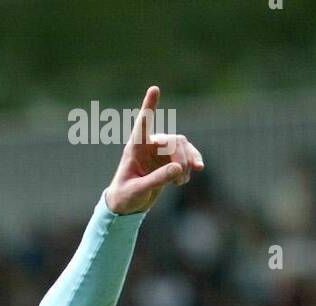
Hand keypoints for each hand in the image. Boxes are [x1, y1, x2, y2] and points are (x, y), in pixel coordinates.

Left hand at [104, 86, 203, 215]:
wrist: (127, 207)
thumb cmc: (125, 196)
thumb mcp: (138, 190)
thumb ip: (156, 179)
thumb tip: (179, 168)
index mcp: (135, 148)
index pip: (143, 124)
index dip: (149, 106)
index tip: (154, 89)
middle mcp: (150, 145)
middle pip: (174, 141)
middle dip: (182, 158)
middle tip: (180, 176)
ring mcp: (161, 152)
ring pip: (183, 146)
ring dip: (188, 162)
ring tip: (182, 181)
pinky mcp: (169, 160)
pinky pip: (188, 156)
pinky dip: (190, 166)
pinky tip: (183, 181)